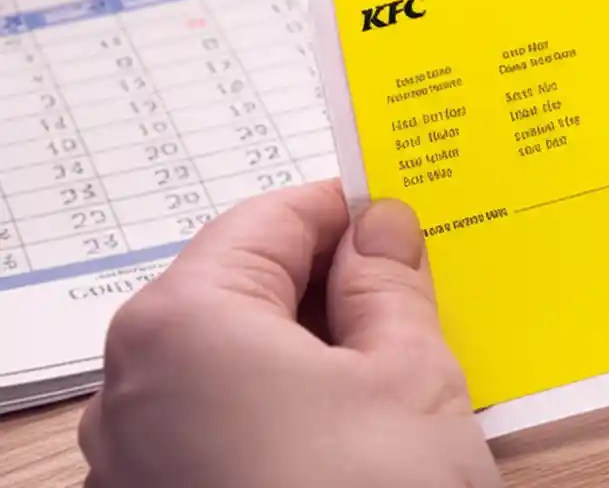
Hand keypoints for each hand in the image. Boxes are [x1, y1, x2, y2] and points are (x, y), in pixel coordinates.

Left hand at [78, 180, 501, 487]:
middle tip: (414, 290)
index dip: (344, 209)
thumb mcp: (410, 377)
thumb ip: (390, 284)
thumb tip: (382, 227)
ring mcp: (136, 460)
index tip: (400, 210)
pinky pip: (220, 425)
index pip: (269, 220)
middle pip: (241, 292)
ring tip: (396, 364)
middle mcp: (133, 386)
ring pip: (233, 363)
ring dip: (311, 351)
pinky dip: (282, 409)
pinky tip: (351, 434)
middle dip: (330, 286)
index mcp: (184, 324)